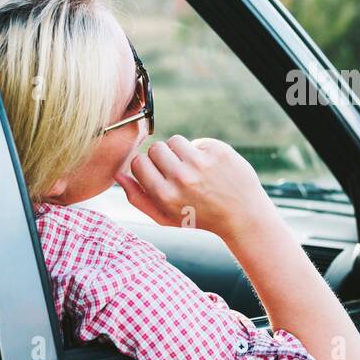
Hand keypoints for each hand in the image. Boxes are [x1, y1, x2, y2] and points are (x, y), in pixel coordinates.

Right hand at [117, 135, 276, 241]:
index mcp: (165, 195)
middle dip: (163, 159)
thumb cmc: (199, 217)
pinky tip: (209, 168)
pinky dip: (200, 151)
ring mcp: (201, 163)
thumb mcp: (165, 217)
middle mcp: (181, 178)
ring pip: (174, 141)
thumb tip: (118, 175)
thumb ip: (137, 198)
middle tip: (177, 173)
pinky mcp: (218, 151)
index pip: (138, 162)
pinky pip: (196, 141)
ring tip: (193, 169)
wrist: (242, 215)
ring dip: (181, 153)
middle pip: (155, 149)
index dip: (146, 168)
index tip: (158, 175)